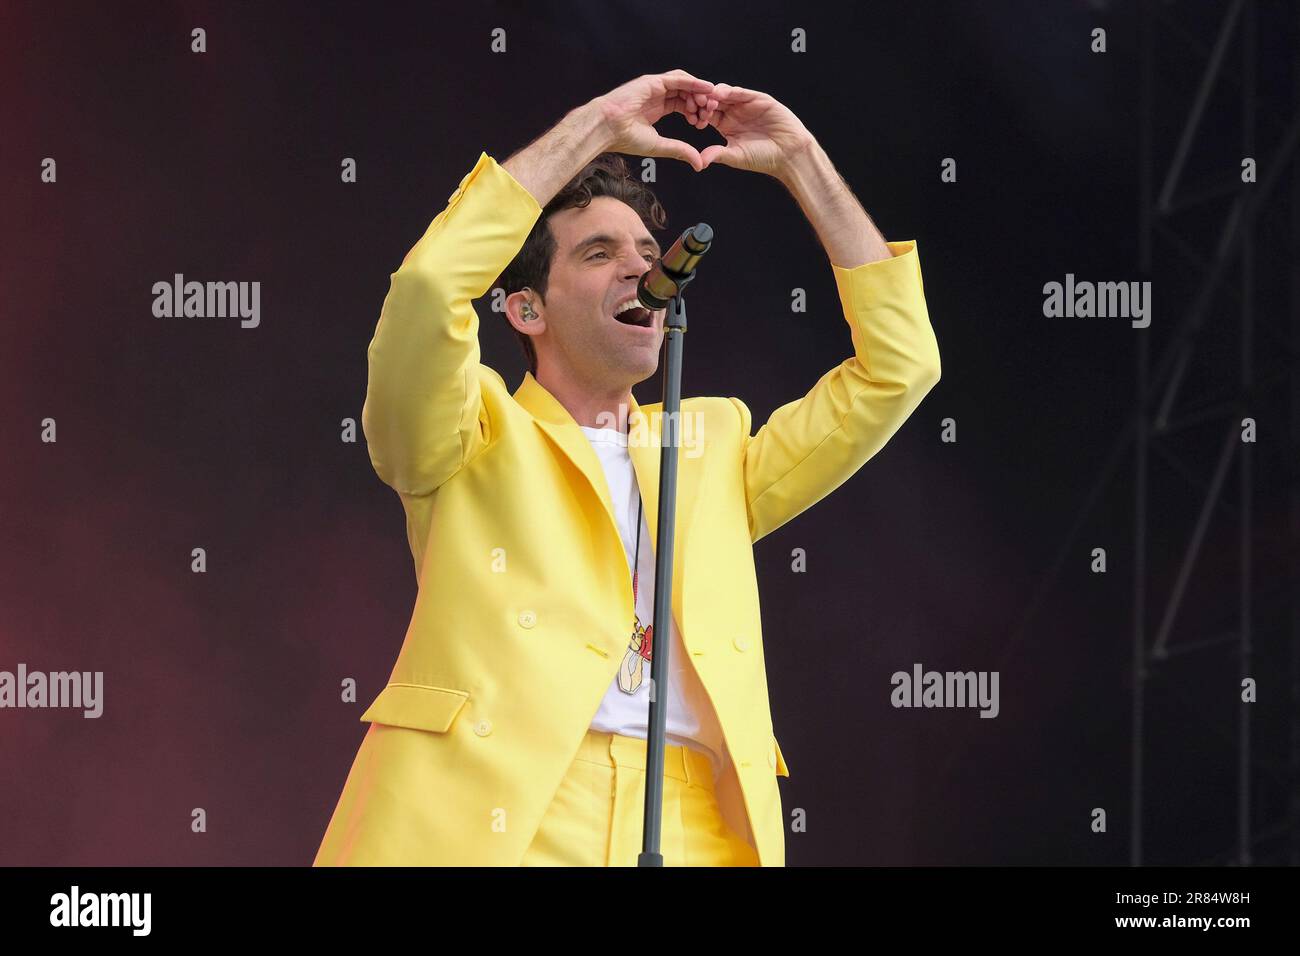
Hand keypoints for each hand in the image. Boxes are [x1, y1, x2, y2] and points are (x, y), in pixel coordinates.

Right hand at [592, 69, 718, 172]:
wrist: (607, 128)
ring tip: (710, 101)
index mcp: (656, 108)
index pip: (682, 104)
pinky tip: (705, 88)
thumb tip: (699, 164)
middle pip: (685, 93)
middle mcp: (656, 95)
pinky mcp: (652, 81)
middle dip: (700, 101)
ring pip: (683, 83)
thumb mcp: (659, 145)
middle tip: (711, 112)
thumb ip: (680, 150)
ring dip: (698, 91)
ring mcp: (654, 86)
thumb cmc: (625, 138)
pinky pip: (677, 78)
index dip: (695, 112)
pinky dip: (693, 82)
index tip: (703, 123)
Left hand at [692, 84, 813, 178]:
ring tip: (707, 100)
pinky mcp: (759, 99)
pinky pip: (742, 92)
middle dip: (705, 102)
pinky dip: (731, 91)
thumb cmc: (763, 158)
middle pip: (715, 102)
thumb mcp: (736, 156)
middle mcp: (734, 113)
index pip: (708, 115)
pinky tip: (721, 94)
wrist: (789, 154)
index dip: (699, 115)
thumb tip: (698, 162)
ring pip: (726, 94)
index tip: (690, 118)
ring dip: (715, 95)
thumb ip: (717, 154)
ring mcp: (746, 104)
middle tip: (695, 105)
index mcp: (726, 125)